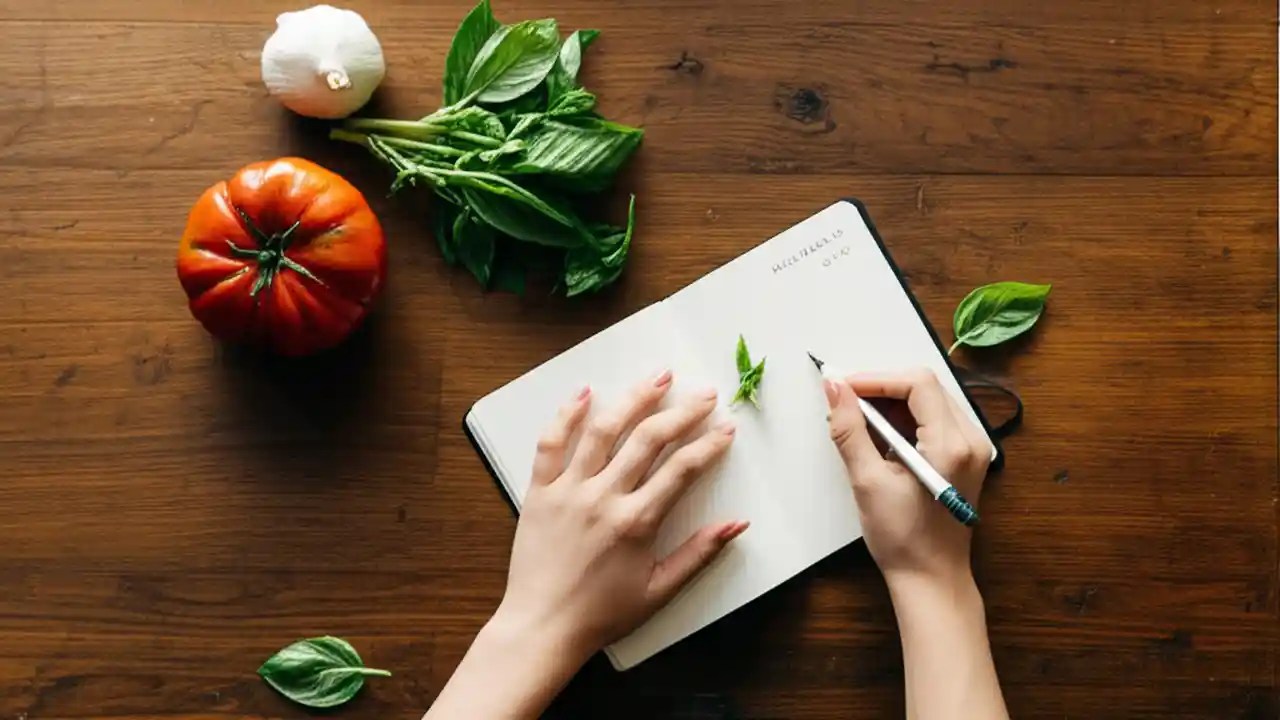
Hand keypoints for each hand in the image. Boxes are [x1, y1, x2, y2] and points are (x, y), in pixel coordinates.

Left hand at [496, 371, 746, 661]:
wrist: (542, 626)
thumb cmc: (601, 614)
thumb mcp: (660, 589)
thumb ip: (699, 553)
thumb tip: (737, 524)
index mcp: (637, 522)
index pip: (683, 469)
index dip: (709, 444)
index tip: (726, 429)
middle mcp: (603, 498)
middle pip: (649, 439)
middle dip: (682, 411)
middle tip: (704, 394)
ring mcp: (569, 490)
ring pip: (603, 430)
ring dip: (633, 398)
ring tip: (657, 377)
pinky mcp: (539, 491)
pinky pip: (551, 443)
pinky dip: (566, 414)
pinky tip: (584, 392)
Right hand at [824, 369, 990, 587]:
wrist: (932, 577)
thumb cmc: (903, 539)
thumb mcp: (867, 481)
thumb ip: (849, 429)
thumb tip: (834, 389)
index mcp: (952, 446)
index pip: (917, 384)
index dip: (876, 379)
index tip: (843, 387)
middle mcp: (972, 440)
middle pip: (925, 387)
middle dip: (882, 388)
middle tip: (846, 401)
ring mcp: (973, 448)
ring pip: (929, 401)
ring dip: (892, 403)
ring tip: (859, 420)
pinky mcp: (966, 456)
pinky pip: (935, 420)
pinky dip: (905, 419)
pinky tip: (880, 435)